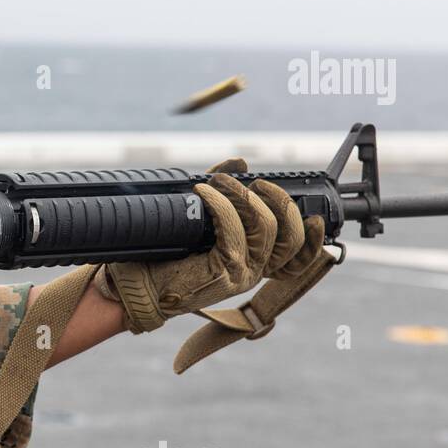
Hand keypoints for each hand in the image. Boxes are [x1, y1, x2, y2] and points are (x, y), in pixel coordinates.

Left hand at [101, 159, 325, 332]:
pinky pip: (235, 231)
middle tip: (256, 183)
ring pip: (266, 229)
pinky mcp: (223, 272)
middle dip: (279, 202)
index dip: (313, 239)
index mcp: (253, 264)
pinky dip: (221, 204)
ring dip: (243, 195)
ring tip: (218, 181)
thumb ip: (223, 194)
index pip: (298, 258)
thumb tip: (240, 163)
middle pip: (291, 238)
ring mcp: (241, 274)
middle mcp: (253, 272)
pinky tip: (204, 191)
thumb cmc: (163, 255)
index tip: (314, 215)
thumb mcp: (200, 220)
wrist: (134, 284)